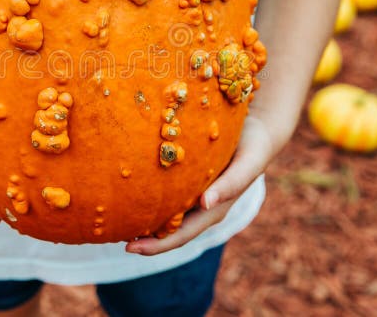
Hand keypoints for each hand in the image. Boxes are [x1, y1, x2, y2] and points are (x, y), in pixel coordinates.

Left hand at [125, 116, 280, 255]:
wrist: (259, 128)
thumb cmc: (254, 145)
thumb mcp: (248, 163)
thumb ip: (232, 183)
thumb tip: (206, 203)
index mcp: (215, 209)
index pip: (182, 235)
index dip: (157, 245)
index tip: (131, 248)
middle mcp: (203, 206)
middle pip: (171, 231)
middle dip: (146, 239)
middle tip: (119, 241)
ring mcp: (196, 194)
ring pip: (167, 214)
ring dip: (145, 221)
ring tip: (118, 222)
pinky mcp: (190, 178)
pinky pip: (168, 194)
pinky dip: (150, 198)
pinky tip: (131, 193)